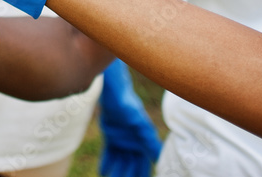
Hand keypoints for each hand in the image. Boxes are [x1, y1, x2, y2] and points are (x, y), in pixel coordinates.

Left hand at [98, 60, 162, 176]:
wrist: (114, 94)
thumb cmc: (130, 107)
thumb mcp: (139, 124)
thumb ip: (149, 141)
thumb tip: (159, 158)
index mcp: (144, 144)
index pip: (144, 165)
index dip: (141, 175)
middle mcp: (134, 144)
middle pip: (131, 166)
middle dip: (127, 175)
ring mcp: (123, 141)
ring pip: (120, 162)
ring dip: (116, 172)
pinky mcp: (111, 137)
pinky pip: (109, 154)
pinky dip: (106, 163)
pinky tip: (102, 172)